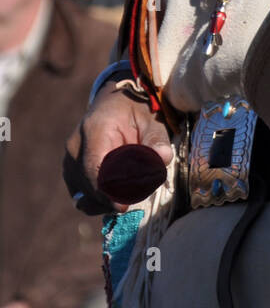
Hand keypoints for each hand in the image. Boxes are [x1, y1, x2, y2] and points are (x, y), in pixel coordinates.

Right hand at [64, 84, 173, 214]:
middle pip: (89, 186)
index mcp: (94, 130)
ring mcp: (69, 159)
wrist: (116, 102)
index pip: (94, 169)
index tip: (123, 205)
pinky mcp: (70, 170)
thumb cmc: (136, 111)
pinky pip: (81, 195)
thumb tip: (163, 159)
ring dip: (106, 200)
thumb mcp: (151, 121)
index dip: (107, 191)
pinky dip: (99, 199)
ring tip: (129, 190)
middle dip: (112, 197)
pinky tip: (117, 193)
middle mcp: (75, 146)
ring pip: (84, 194)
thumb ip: (157, 140)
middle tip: (138, 195)